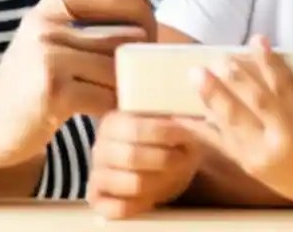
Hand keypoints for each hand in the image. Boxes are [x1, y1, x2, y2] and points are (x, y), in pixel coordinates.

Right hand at [0, 0, 155, 167]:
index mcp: (54, 5)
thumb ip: (86, 25)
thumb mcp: (47, 38)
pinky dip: (113, 111)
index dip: (146, 23)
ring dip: (126, 91)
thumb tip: (146, 23)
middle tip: (139, 82)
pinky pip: (106, 98)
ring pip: (118, 71)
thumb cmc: (26, 83)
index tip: (148, 45)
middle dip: (140, 64)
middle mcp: (50, 25)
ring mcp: (50, 57)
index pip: (124, 0)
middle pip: (126, 40)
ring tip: (121, 101)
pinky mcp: (54, 92)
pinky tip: (106, 117)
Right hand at [86, 112, 201, 218]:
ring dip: (160, 181)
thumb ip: (178, 112)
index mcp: (113, 122)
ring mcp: (97, 174)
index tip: (185, 137)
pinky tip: (153, 196)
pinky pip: (118, 207)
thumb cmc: (170, 145)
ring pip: (130, 182)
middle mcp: (99, 147)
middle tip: (182, 159)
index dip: (164, 134)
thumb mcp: (174, 124)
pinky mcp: (98, 200)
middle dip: (164, 159)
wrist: (167, 170)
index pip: (135, 128)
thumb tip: (195, 86)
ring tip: (173, 176)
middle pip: (131, 156)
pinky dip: (142, 203)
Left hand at [191, 36, 292, 208]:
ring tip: (194, 80)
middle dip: (221, 87)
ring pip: (227, 127)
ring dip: (209, 102)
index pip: (273, 92)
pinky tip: (186, 117)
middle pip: (240, 112)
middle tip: (205, 65)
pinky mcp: (249, 167)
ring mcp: (257, 160)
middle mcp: (271, 148)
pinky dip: (203, 130)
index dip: (264, 64)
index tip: (256, 40)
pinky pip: (222, 145)